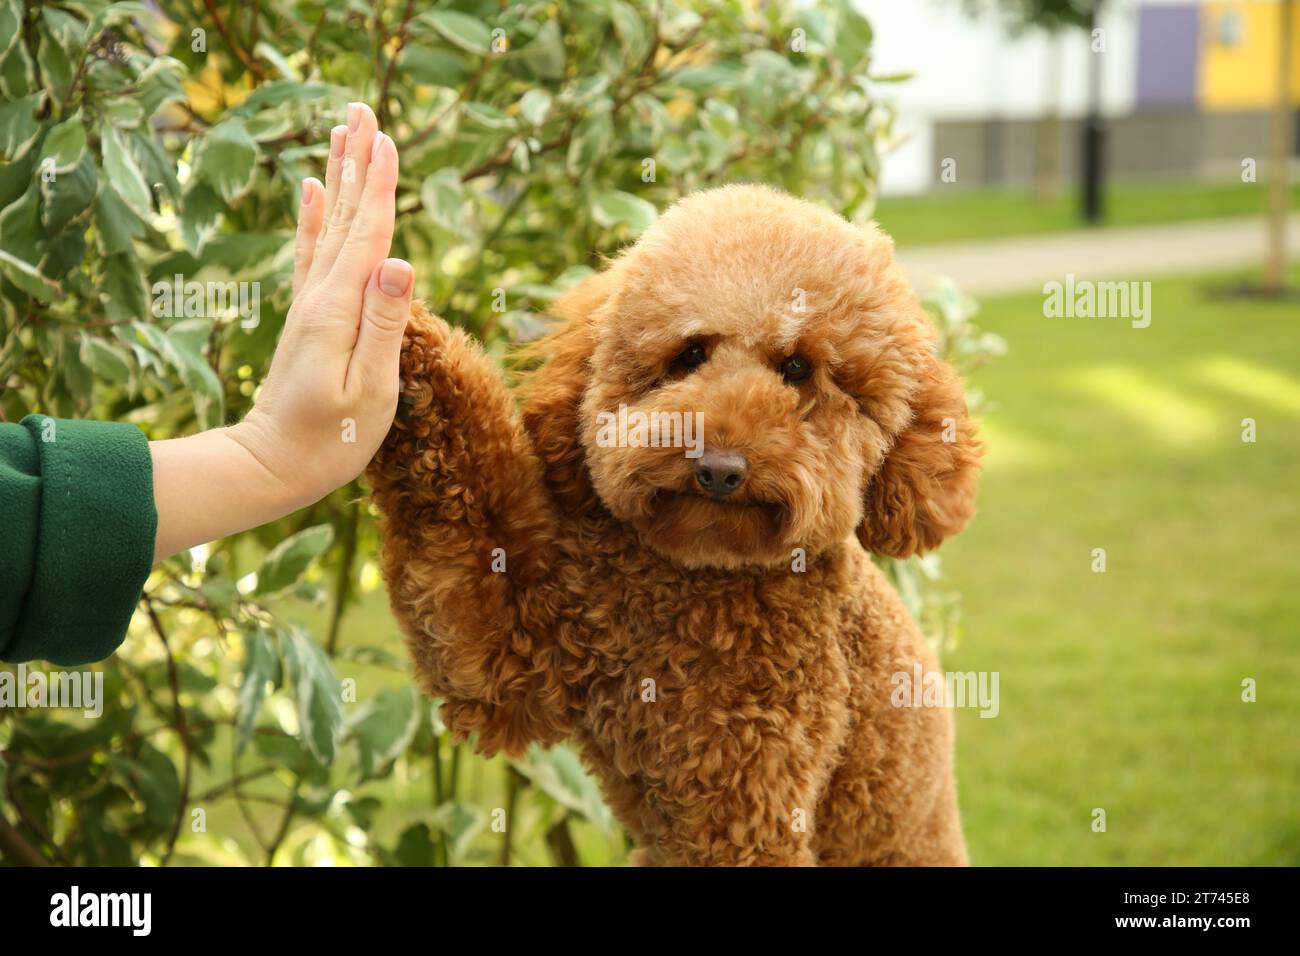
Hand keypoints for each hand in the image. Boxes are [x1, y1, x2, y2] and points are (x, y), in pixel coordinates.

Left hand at [229, 101, 413, 506]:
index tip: (387, 139)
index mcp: (339, 311)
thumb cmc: (331, 441)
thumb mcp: (370, 391)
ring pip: (328, 227)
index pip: (367, 237)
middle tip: (361, 110)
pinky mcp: (308, 318)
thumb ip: (384, 325)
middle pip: (344, 217)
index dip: (380, 188)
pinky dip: (314, 218)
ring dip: (337, 178)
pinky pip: (311, 254)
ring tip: (342, 131)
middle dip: (355, 163)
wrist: (272, 465)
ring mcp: (310, 305)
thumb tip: (398, 261)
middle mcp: (320, 297)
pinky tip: (313, 190)